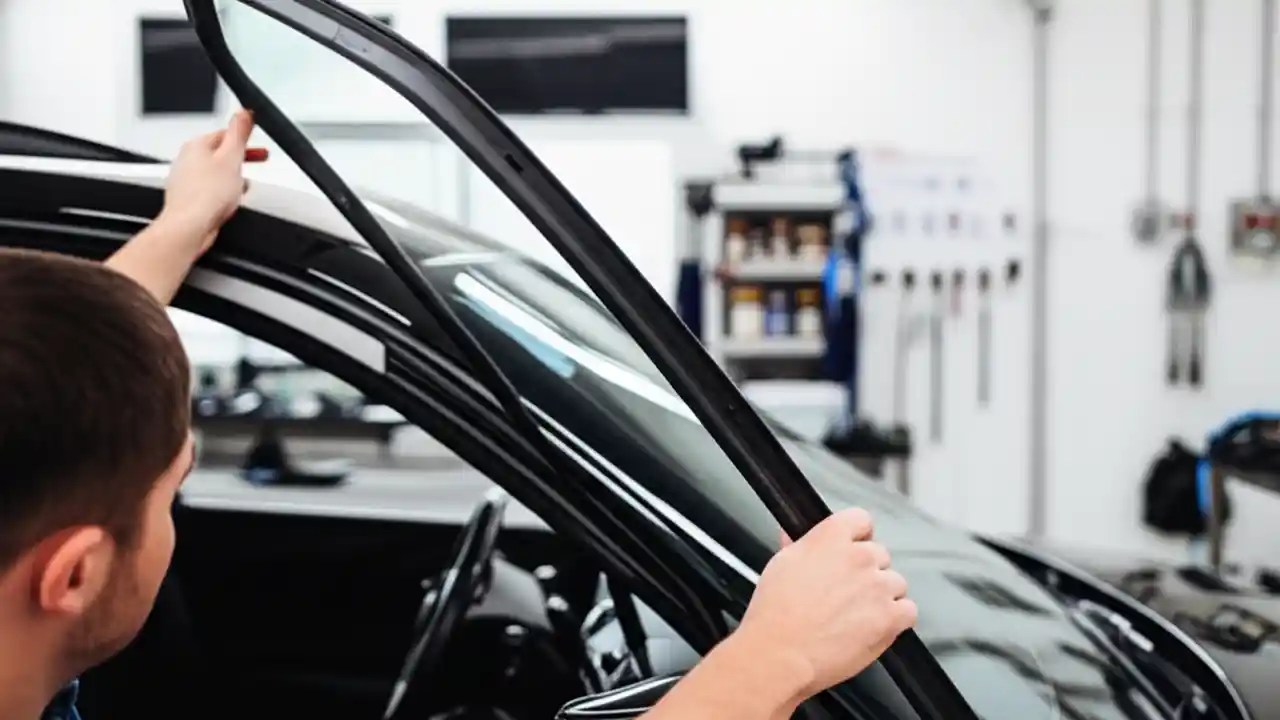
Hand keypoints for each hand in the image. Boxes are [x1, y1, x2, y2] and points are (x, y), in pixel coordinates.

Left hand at [160, 109, 254, 253]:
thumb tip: (243, 113)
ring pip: (214, 173)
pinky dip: (221, 193)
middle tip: (253, 165)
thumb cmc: (206, 195)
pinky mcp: (188, 198)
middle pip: (219, 153)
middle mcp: (187, 159)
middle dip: (238, 160)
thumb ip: (239, 133)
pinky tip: (227, 202)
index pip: (224, 133)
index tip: (257, 145)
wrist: (189, 226)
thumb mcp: (232, 158)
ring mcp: (185, 179)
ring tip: (241, 187)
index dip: (244, 138)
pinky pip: (209, 190)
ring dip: (231, 178)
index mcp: (196, 145)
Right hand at [734, 508, 915, 699]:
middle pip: (879, 554)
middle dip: (866, 571)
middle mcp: (859, 557)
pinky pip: (908, 610)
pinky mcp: (890, 616)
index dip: (857, 536)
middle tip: (846, 591)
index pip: (861, 520)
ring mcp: (878, 586)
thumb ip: (796, 545)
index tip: (852, 548)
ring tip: (856, 613)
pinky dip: (896, 618)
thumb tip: (793, 536)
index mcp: (831, 537)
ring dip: (882, 595)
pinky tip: (874, 625)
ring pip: (895, 582)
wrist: (781, 652)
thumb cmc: (775, 613)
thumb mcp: (780, 564)